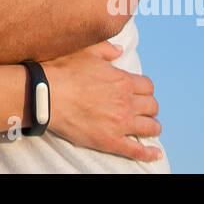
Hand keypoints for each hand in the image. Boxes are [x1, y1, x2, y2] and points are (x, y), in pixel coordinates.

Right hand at [36, 40, 163, 161]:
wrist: (47, 95)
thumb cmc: (63, 71)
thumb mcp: (86, 51)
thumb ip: (106, 49)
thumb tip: (119, 50)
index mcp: (122, 80)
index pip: (148, 87)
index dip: (145, 90)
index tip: (139, 93)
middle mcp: (126, 102)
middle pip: (152, 106)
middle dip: (149, 108)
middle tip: (143, 110)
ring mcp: (120, 123)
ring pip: (150, 127)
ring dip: (152, 127)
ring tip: (149, 128)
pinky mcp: (111, 141)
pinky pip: (136, 149)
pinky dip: (149, 153)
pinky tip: (155, 154)